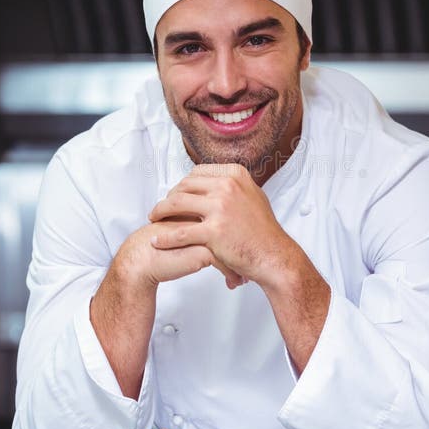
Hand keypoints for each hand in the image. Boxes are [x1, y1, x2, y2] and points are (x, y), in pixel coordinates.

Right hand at [114, 222, 243, 290]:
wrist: (142, 258)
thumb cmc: (162, 245)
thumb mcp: (185, 227)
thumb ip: (201, 222)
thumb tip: (223, 227)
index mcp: (203, 204)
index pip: (232, 215)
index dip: (241, 232)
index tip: (246, 246)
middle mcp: (207, 214)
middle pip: (238, 229)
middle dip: (246, 249)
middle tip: (251, 264)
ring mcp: (208, 230)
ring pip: (236, 246)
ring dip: (241, 264)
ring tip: (244, 276)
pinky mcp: (204, 249)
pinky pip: (227, 262)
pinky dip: (232, 274)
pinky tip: (233, 282)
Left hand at [147, 163, 295, 289]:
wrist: (274, 255)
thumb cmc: (265, 231)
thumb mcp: (253, 195)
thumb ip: (234, 185)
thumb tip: (217, 179)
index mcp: (235, 175)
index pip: (198, 172)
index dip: (183, 184)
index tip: (176, 193)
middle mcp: (227, 186)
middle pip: (184, 186)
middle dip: (169, 197)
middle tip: (162, 208)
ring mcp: (220, 208)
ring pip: (176, 204)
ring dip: (160, 211)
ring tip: (154, 219)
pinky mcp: (214, 231)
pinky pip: (180, 233)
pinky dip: (165, 237)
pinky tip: (157, 241)